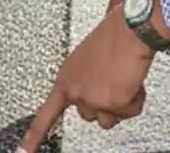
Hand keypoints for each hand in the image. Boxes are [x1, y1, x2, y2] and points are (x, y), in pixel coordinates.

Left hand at [18, 6, 156, 151]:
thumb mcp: (84, 59)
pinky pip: (130, 112)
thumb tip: (91, 89)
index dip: (33, 138)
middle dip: (104, 103)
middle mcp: (76, 93)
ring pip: (109, 119)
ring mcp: (94, 100)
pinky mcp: (114, 104)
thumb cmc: (110, 36)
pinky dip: (136, 99)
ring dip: (120, 104)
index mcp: (65, 80)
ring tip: (124, 79)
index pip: (44, 116)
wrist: (129, 30)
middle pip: (88, 116)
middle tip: (112, 80)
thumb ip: (82, 80)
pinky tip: (133, 80)